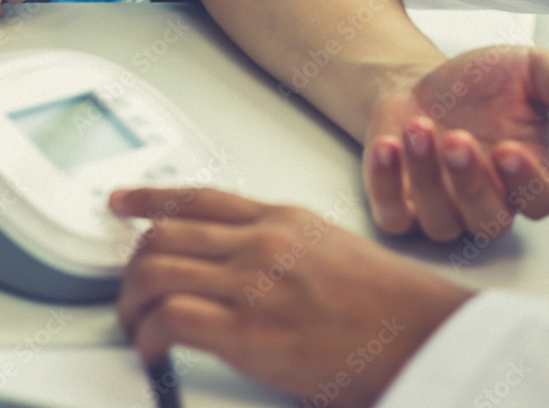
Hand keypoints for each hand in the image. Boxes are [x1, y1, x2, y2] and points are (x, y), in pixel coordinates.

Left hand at [110, 187, 473, 407]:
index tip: (123, 202)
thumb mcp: (330, 246)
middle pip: (165, 232)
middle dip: (132, 261)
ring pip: (157, 269)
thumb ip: (281, 244)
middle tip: (126, 286)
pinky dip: (148, 335)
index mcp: (280, 218)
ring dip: (131, 300)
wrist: (425, 332)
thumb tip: (238, 258)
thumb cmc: (389, 301)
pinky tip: (151, 351)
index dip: (149, 197)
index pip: (197, 197)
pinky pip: (171, 319)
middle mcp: (260, 241)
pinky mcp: (250, 331)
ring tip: (134, 323)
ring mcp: (253, 282)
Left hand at [364, 45, 548, 240]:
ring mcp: (442, 209)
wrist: (422, 82)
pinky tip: (386, 146)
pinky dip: (386, 185)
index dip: (526, 183)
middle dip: (471, 183)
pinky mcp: (399, 206)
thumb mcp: (527, 68)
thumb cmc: (481, 84)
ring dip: (426, 176)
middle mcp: (488, 201)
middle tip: (456, 138)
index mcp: (527, 176)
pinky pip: (393, 216)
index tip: (508, 149)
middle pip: (489, 221)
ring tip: (417, 127)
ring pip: (440, 221)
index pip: (540, 201)